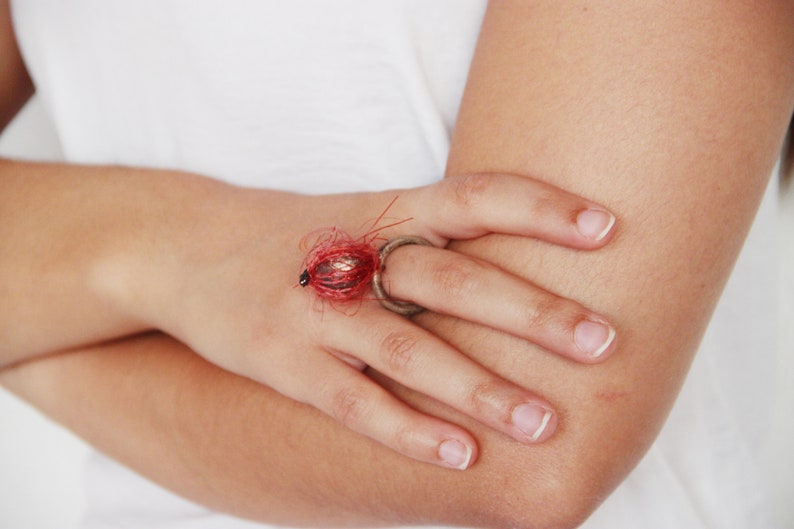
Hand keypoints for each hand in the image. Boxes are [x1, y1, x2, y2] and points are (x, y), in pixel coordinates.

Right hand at [108, 172, 616, 469]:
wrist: (184, 245)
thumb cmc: (296, 236)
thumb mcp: (359, 215)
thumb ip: (428, 237)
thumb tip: (519, 266)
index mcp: (382, 211)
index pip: (473, 197)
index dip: (540, 209)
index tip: (606, 230)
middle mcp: (352, 256)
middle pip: (452, 281)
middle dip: (530, 313)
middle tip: (602, 342)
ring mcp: (314, 311)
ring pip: (407, 351)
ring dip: (479, 388)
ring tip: (543, 423)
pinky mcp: (281, 362)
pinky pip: (353, 402)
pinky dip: (407, 429)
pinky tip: (461, 455)